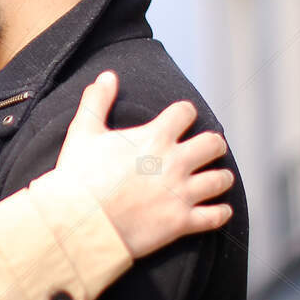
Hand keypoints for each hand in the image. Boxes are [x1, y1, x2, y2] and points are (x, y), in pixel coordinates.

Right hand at [54, 71, 233, 258]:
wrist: (78, 223)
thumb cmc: (78, 178)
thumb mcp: (83, 132)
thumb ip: (97, 101)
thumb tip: (107, 76)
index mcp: (155, 137)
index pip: (185, 112)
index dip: (184, 113)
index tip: (181, 118)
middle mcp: (175, 162)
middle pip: (213, 144)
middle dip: (212, 144)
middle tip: (209, 148)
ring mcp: (181, 193)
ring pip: (220, 180)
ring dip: (221, 178)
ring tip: (219, 178)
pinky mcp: (181, 222)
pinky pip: (215, 217)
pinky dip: (220, 213)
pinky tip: (220, 211)